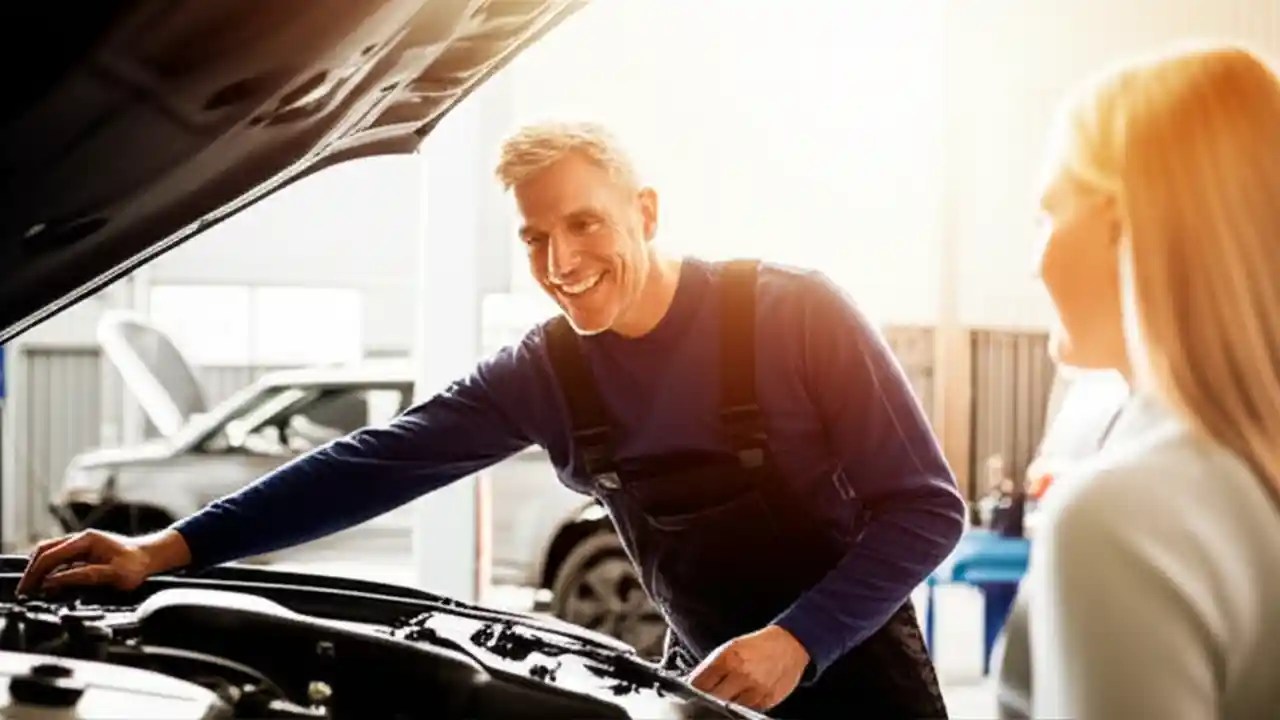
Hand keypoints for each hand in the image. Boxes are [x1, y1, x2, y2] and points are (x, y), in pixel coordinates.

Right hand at [16, 529, 189, 596]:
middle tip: (25, 592)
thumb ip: (83, 576)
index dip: (36, 573)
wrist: (150, 557)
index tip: (28, 590)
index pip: (50, 555)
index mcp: (86, 540)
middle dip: (32, 571)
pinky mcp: (83, 552)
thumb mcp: (113, 574)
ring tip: (32, 589)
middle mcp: (80, 539)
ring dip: (39, 570)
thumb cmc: (136, 564)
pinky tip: (47, 584)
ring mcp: (80, 544)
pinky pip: (59, 559)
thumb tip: (55, 581)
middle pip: (44, 551)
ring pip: (49, 554)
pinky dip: (49, 570)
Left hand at [688, 625, 809, 710]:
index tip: (688, 693)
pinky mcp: (766, 701)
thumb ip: (712, 666)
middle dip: (705, 699)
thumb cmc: (758, 645)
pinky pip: (745, 711)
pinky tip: (741, 698)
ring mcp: (754, 690)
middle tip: (704, 698)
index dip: (692, 690)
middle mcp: (741, 674)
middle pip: (712, 699)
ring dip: (723, 705)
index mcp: (728, 658)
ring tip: (727, 695)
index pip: (699, 683)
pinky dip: (739, 707)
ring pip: (728, 708)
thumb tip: (694, 683)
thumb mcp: (731, 647)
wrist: (790, 644)